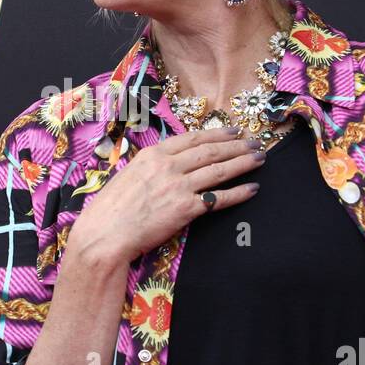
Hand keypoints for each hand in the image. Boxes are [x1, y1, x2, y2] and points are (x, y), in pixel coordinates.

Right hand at [68, 127, 265, 265]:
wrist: (105, 233)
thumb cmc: (111, 208)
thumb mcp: (129, 174)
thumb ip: (152, 166)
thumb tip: (169, 162)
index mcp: (153, 154)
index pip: (193, 138)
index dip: (217, 134)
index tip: (233, 131)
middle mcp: (168, 166)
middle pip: (211, 151)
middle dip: (236, 145)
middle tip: (254, 142)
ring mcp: (178, 186)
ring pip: (219, 170)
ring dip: (243, 163)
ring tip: (259, 159)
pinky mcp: (186, 209)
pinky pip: (219, 198)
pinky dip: (238, 193)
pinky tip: (252, 188)